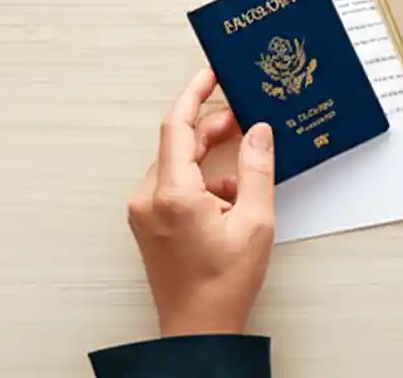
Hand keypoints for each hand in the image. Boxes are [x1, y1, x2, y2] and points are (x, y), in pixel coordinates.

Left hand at [126, 68, 275, 335]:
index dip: (195, 94)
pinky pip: (173, 184)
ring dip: (208, 155)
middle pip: (178, 143)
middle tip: (244, 119)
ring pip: (177, 163)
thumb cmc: (223, 283)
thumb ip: (256, 168)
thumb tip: (258, 132)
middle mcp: (149, 198)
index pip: (177, 126)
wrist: (199, 328)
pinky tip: (230, 195)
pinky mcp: (149, 223)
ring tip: (243, 162)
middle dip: (211, 127)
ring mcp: (145, 212)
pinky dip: (202, 179)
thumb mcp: (255, 220)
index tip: (211, 74)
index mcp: (173, 194)